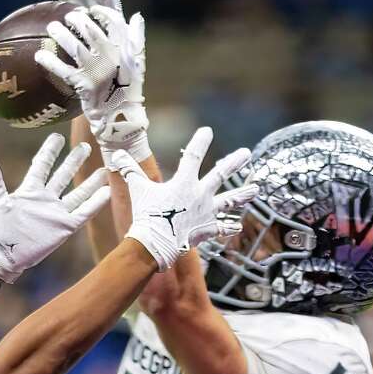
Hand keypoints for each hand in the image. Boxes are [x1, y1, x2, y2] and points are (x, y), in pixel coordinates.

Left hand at [0, 132, 110, 283]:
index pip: (42, 164)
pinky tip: (107, 192)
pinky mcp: (64, 227)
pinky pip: (83, 213)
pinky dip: (95, 203)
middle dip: (74, 161)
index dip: (50, 150)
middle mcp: (46, 198)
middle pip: (63, 175)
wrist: (4, 255)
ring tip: (104, 169)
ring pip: (78, 193)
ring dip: (91, 182)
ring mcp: (56, 212)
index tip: (58, 137)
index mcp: (30, 190)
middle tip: (86, 146)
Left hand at [35, 6, 149, 164]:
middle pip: (91, 31)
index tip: (91, 10)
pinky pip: (63, 70)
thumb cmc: (127, 89)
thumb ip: (136, 39)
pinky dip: (50, 62)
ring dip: (61, 34)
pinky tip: (39, 56)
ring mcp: (96, 72)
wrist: (119, 118)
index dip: (101, 13)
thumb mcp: (137, 63)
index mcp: (124, 50)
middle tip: (67, 16)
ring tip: (52, 27)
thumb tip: (136, 16)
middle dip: (77, 20)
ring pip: (75, 47)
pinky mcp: (83, 86)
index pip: (114, 23)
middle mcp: (110, 58)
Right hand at [111, 127, 256, 271]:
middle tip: (246, 154)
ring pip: (229, 200)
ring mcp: (206, 212)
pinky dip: (229, 227)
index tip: (207, 131)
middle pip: (221, 174)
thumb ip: (130, 171)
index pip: (193, 156)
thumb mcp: (138, 190)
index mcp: (184, 182)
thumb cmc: (146, 215)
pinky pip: (221, 228)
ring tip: (256, 189)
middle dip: (234, 163)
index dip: (200, 142)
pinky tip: (238, 226)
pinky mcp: (207, 229)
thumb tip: (117, 155)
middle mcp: (200, 194)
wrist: (155, 243)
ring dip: (243, 194)